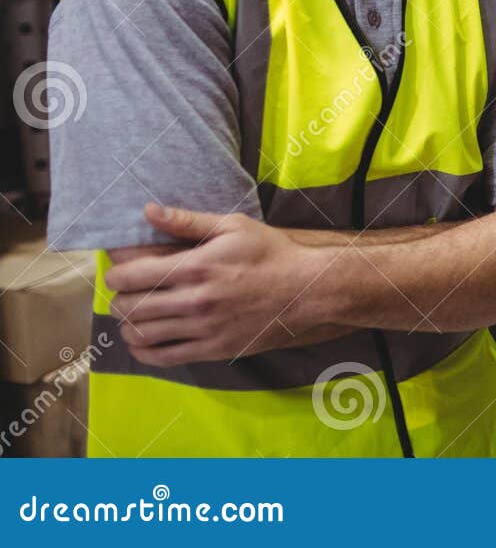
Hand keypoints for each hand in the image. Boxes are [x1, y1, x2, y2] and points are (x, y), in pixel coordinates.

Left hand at [104, 204, 319, 365]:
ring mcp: (203, 328)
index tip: (119, 273)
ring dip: (129, 325)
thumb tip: (149, 211)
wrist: (306, 290)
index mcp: (195, 266)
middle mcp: (194, 300)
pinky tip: (144, 340)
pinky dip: (143, 351)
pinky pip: (162, 357)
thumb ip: (188, 221)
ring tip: (137, 315)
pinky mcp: (212, 349)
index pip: (131, 276)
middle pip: (129, 307)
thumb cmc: (271, 253)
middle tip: (128, 293)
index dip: (115, 274)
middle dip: (120, 299)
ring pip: (140, 334)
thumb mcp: (234, 227)